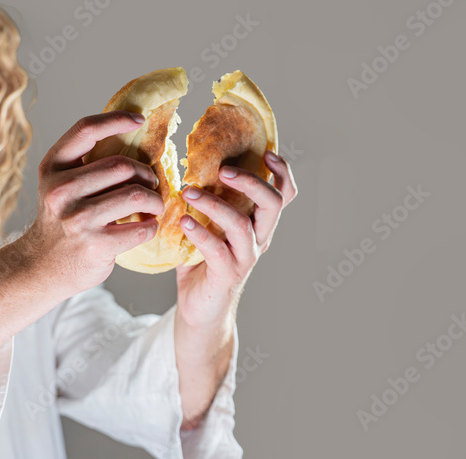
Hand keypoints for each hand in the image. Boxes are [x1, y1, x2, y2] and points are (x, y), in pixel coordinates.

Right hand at [22, 111, 163, 294]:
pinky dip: (152, 227)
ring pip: (135, 194)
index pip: (86, 129)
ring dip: (154, 200)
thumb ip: (84, 164)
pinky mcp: (95, 245)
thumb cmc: (60, 220)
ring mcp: (77, 219)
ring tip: (153, 206)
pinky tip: (145, 227)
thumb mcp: (59, 185)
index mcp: (52, 167)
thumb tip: (133, 138)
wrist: (42, 267)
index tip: (139, 120)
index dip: (116, 119)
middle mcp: (60, 190)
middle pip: (121, 165)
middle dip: (146, 174)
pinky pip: (141, 228)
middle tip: (151, 184)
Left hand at [175, 151, 296, 327]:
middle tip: (223, 170)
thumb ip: (203, 203)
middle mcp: (259, 240)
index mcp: (258, 225)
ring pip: (242, 224)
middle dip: (250, 181)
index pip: (284, 196)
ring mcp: (245, 258)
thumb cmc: (200, 264)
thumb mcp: (206, 227)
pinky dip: (199, 232)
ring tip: (188, 193)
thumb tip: (181, 168)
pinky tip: (183, 222)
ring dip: (214, 204)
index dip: (282, 172)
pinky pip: (217, 250)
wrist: (200, 311)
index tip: (265, 153)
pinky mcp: (228, 276)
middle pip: (272, 203)